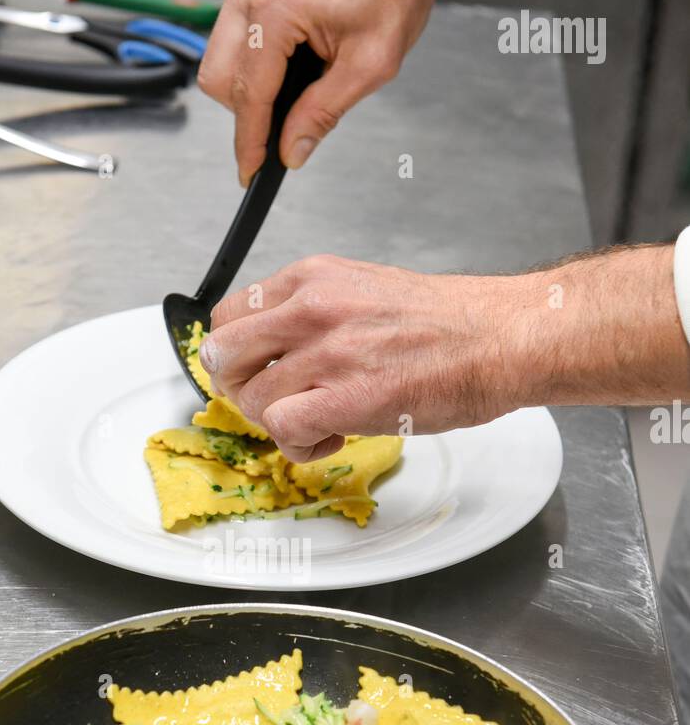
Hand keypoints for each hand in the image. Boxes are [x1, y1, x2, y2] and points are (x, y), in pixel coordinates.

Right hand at [199, 0, 519, 183]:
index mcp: (276, 9)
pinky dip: (254, 62)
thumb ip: (322, 114)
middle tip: (282, 132)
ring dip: (249, 88)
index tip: (250, 172)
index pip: (250, 95)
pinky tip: (290, 66)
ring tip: (296, 91)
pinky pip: (234, 35)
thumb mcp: (368, 65)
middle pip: (220, 80)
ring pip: (221, 59)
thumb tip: (291, 150)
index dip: (250, 142)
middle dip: (247, 114)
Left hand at [199, 246, 689, 461]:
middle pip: (224, 357)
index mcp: (311, 278)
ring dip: (279, 424)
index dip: (239, 356)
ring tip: (323, 423)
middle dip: (244, 390)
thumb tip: (274, 351)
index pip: (229, 316)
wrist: (500, 339)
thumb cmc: (446, 325)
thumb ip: (311, 315)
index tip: (261, 374)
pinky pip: (281, 429)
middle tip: (282, 404)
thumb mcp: (363, 291)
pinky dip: (299, 446)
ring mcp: (325, 352)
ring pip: (250, 399)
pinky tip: (332, 440)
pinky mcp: (343, 397)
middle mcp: (310, 308)